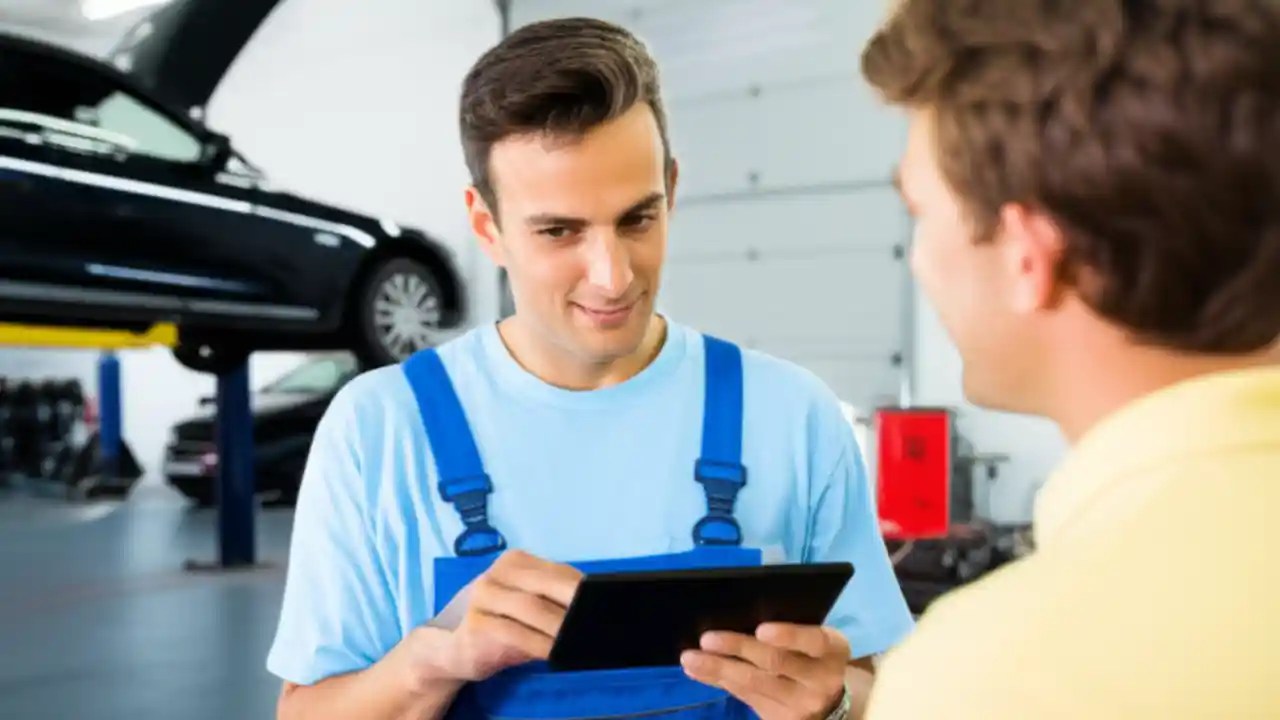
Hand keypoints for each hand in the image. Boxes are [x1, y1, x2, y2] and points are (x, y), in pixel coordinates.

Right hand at [403, 550, 582, 688]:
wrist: (449, 647)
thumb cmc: (499, 626)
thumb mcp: (528, 610)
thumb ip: (555, 604)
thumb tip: (596, 612)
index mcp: (516, 562)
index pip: (559, 572)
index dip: (584, 589)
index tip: (607, 602)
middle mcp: (497, 573)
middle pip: (547, 585)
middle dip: (575, 604)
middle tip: (597, 621)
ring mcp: (482, 596)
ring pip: (531, 608)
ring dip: (560, 626)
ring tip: (580, 639)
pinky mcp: (474, 623)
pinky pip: (514, 633)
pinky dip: (539, 644)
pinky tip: (555, 653)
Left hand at [681, 623, 849, 719]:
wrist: (829, 702)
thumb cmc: (813, 655)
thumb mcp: (813, 640)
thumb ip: (787, 629)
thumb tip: (736, 611)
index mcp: (832, 649)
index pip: (814, 641)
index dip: (788, 635)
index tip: (761, 629)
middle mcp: (821, 680)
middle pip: (776, 663)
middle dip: (738, 649)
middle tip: (707, 639)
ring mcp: (801, 705)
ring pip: (755, 684)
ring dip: (718, 669)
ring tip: (690, 657)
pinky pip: (745, 697)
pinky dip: (719, 682)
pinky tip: (699, 672)